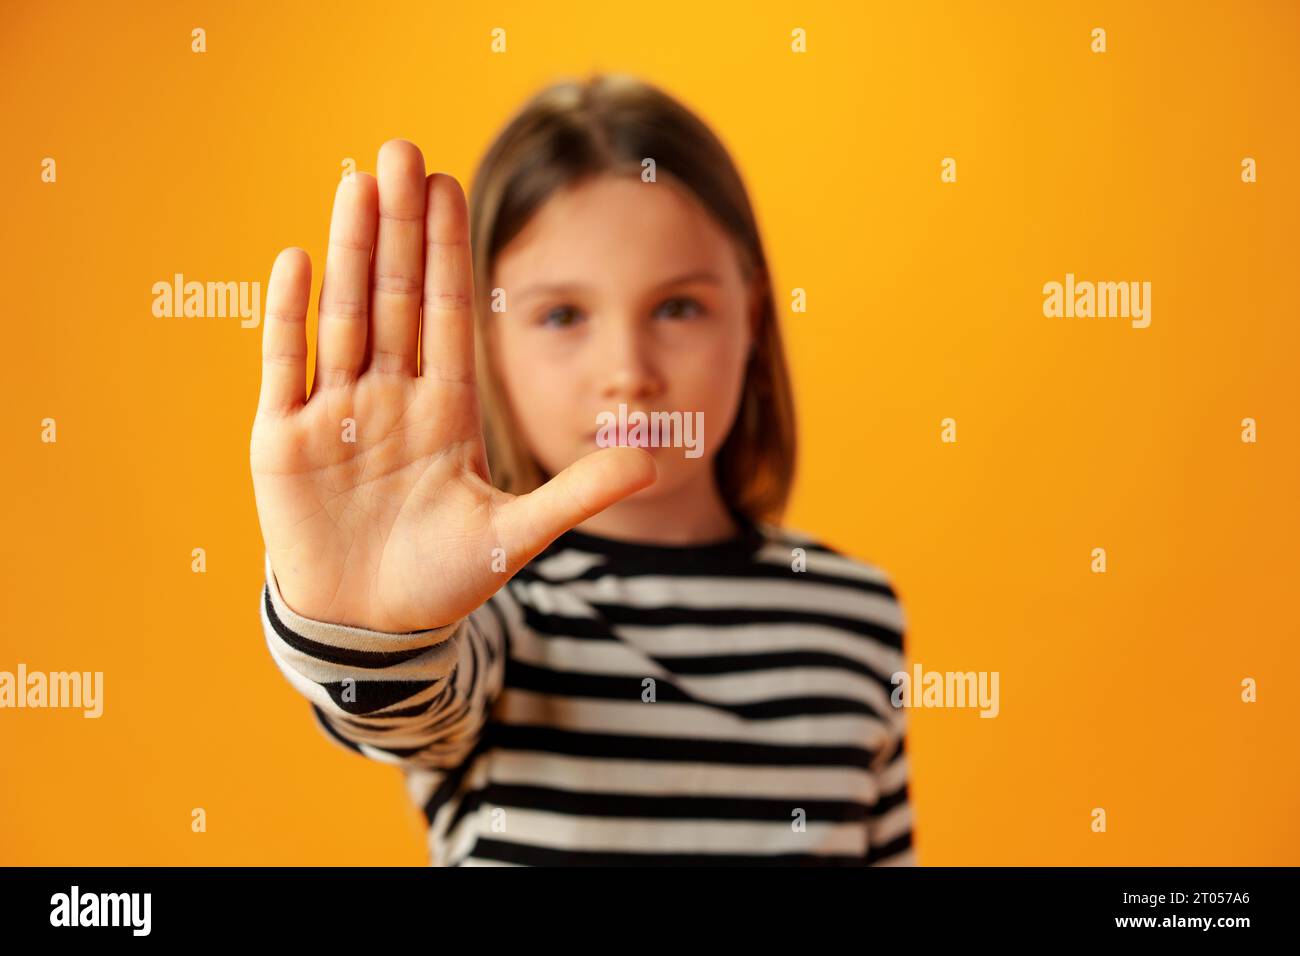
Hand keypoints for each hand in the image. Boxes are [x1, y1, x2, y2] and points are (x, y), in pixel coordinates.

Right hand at [249, 140, 655, 631]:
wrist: (371, 630)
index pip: (447, 312)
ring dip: (351, 251)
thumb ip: (581, 491)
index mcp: (444, 409)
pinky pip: (286, 367)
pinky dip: (290, 317)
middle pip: (395, 296)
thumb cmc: (442, 579)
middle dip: (400, 226)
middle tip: (402, 150)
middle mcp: (390, 398)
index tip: (452, 185)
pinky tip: (300, 258)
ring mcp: (335, 414)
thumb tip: (660, 458)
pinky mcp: (283, 442)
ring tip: (357, 182)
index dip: (449, 250)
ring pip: (345, 315)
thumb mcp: (517, 532)